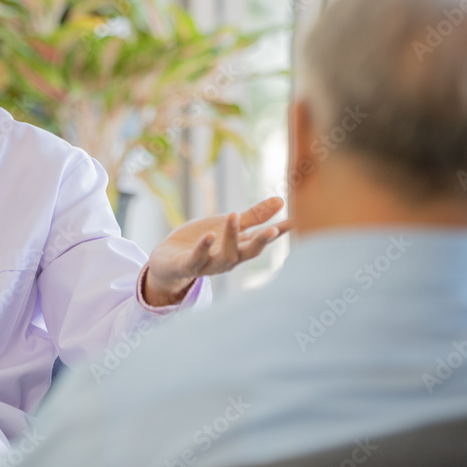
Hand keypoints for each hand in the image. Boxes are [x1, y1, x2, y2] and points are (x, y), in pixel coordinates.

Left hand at [144, 197, 290, 305]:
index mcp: (240, 248)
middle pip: (249, 252)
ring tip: (233, 215)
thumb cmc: (203, 242)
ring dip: (230, 237)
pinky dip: (203, 248)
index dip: (281, 231)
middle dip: (261, 242)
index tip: (298, 221)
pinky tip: (209, 235)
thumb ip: (254, 216)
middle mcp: (228, 259)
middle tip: (274, 229)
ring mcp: (209, 264)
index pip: (263, 239)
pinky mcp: (188, 265)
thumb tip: (281, 201)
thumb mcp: (229, 225)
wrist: (168, 261)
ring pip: (225, 256)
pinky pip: (197, 259)